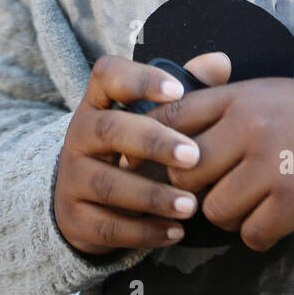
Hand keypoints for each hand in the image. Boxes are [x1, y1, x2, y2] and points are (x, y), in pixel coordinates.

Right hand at [54, 51, 229, 254]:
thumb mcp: (152, 115)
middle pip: (109, 129)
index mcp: (98, 101)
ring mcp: (72, 177)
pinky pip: (107, 227)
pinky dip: (144, 232)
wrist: (85, 198)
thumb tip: (220, 62)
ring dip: (152, 196)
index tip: (178, 90)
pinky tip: (175, 231)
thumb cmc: (132, 145)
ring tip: (191, 204)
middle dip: (154, 142)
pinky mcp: (74, 219)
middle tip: (194, 155)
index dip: (141, 79)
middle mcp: (79, 134)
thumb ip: (187, 87)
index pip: (107, 74)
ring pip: (109, 184)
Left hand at [147, 77, 293, 252]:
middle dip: (193, 186)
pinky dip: (257, 231)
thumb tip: (157, 130)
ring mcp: (273, 164)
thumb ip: (212, 104)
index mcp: (238, 98)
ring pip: (215, 210)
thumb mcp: (256, 93)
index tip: (148, 159)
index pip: (175, 117)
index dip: (152, 142)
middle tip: (213, 183)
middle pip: (186, 172)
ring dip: (227, 213)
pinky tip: (270, 215)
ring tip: (247, 199)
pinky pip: (250, 233)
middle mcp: (251, 128)